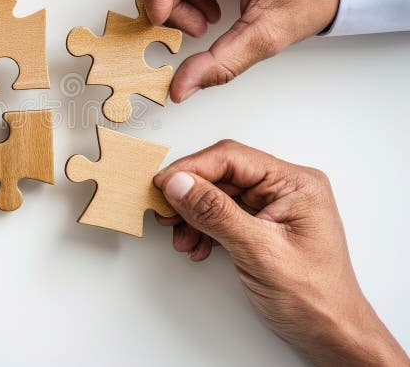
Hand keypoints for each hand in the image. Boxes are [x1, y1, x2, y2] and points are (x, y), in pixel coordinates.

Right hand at [154, 140, 407, 364]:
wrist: (331, 335)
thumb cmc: (315, 299)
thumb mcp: (259, 252)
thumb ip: (216, 213)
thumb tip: (180, 183)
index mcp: (296, 184)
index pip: (231, 158)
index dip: (191, 169)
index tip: (163, 185)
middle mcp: (286, 189)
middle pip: (222, 174)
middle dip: (190, 196)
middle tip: (165, 212)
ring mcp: (274, 206)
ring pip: (218, 194)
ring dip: (194, 215)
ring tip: (183, 237)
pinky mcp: (263, 224)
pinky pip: (222, 213)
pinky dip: (204, 228)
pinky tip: (198, 244)